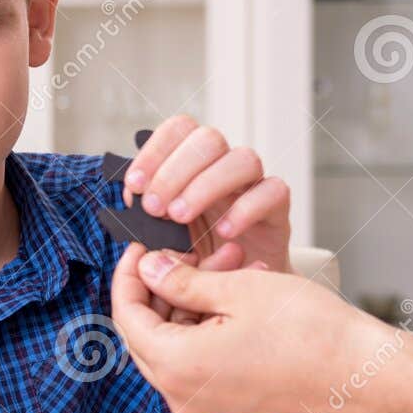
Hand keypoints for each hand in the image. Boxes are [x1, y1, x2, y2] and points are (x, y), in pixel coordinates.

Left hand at [110, 243, 384, 412]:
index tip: (141, 248)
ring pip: (170, 343)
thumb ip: (181, 281)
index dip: (129, 275)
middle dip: (160, 288)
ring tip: (224, 265)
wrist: (365, 377)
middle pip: (143, 332)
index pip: (127, 315)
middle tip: (185, 253)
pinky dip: (204, 325)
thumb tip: (148, 268)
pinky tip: (233, 295)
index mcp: (177, 367)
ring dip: (188, 303)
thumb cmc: (312, 334)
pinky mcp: (223, 405)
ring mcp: (202, 404)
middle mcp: (181, 395)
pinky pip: (194, 360)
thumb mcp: (237, 291)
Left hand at [123, 115, 290, 271]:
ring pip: (243, 160)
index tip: (135, 184)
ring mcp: (254, 182)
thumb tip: (135, 195)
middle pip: (208, 139)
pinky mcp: (277, 206)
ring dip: (205, 186)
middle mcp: (224, 163)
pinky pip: (272, 191)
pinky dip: (245, 209)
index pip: (179, 129)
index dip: (154, 151)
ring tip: (180, 217)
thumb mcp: (161, 230)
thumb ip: (148, 208)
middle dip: (175, 172)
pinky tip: (223, 231)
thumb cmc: (192, 250)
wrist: (229, 283)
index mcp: (192, 160)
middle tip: (154, 208)